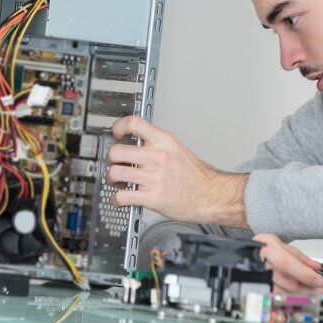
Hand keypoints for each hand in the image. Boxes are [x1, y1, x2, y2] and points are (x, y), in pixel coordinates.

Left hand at [106, 116, 247, 226]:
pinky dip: (116, 199)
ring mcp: (154, 177)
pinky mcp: (152, 197)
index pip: (134, 123)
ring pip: (114, 174)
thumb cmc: (195, 176)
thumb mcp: (177, 149)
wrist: (211, 196)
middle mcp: (157, 157)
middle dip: (111, 160)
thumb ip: (156, 143)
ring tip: (118, 182)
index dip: (119, 126)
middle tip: (116, 164)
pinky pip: (121, 197)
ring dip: (111, 180)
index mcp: (163, 141)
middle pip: (116, 151)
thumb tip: (135, 141)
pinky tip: (121, 198)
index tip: (116, 133)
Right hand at [253, 233, 322, 293]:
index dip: (304, 273)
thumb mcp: (281, 246)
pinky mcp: (257, 291)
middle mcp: (258, 262)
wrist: (243, 256)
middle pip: (285, 280)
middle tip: (322, 289)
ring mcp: (255, 278)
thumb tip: (316, 268)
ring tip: (314, 293)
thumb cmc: (262, 250)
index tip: (319, 280)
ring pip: (283, 292)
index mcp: (264, 247)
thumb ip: (299, 257)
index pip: (285, 262)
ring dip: (302, 295)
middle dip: (308, 287)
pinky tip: (301, 297)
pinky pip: (277, 298)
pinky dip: (291, 298)